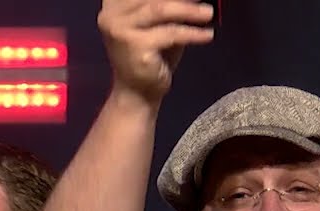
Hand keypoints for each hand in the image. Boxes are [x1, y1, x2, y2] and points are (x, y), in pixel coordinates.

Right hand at [97, 0, 214, 102]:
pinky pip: (170, 33)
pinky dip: (191, 33)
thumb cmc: (150, 57)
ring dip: (189, 11)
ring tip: (209, 13)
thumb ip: (169, 8)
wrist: (137, 93)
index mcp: (113, 5)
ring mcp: (120, 30)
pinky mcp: (136, 46)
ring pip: (160, 10)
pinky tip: (207, 35)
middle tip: (207, 2)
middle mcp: (111, 14)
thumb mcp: (158, 26)